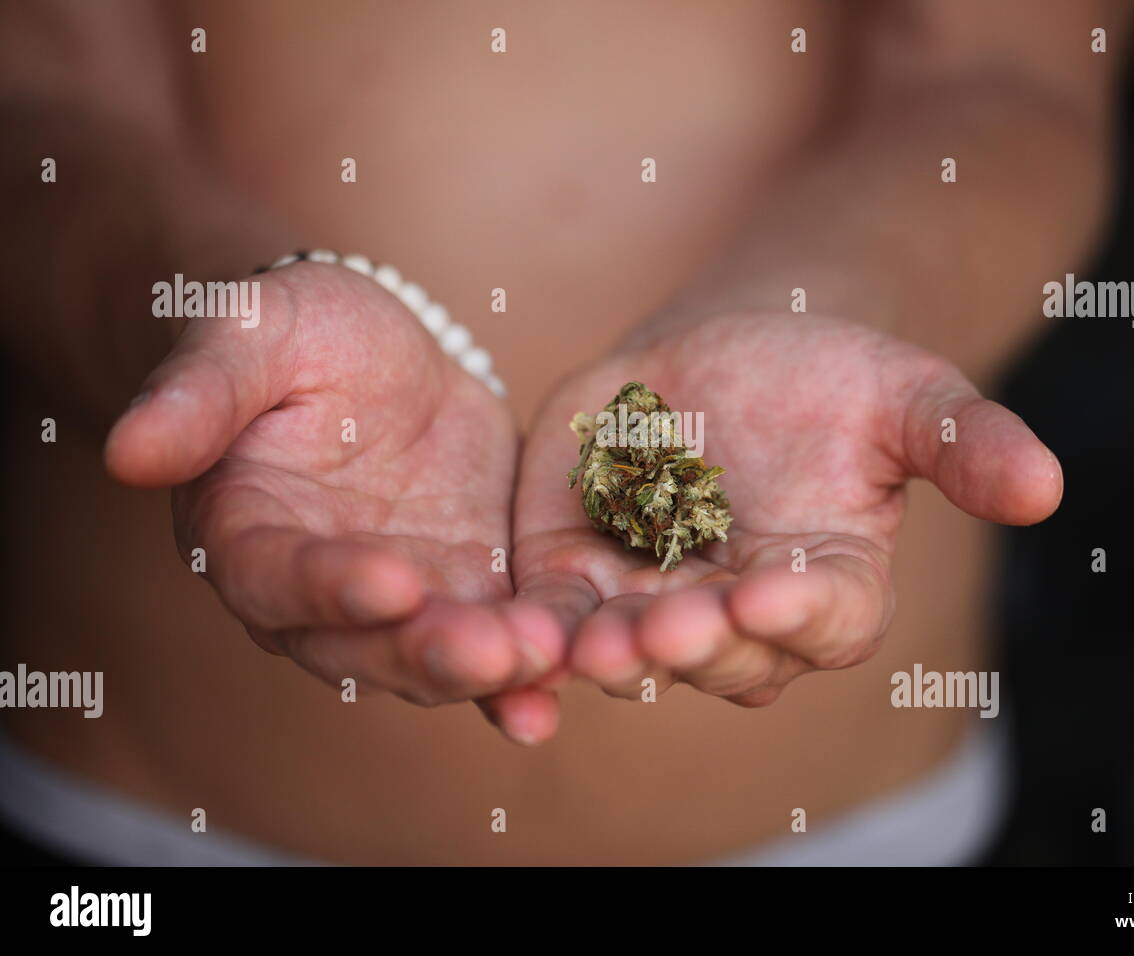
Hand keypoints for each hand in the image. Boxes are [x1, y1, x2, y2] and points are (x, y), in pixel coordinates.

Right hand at [105, 262, 564, 742]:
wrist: (365, 351)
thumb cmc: (288, 333)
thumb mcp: (245, 335)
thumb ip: (197, 396)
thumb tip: (126, 454)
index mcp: (246, 537)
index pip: (278, 578)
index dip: (330, 585)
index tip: (389, 582)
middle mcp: (319, 594)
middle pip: (366, 643)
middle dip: (430, 649)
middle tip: (493, 651)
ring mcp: (402, 600)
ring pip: (438, 652)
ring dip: (492, 666)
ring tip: (548, 660)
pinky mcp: (470, 589)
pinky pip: (497, 636)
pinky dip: (529, 664)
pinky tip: (572, 674)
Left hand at [512, 312, 1061, 705]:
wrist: (726, 358)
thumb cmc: (834, 381)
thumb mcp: (907, 397)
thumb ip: (966, 445)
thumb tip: (1050, 487)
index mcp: (829, 591)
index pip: (820, 617)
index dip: (799, 609)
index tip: (774, 592)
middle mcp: (742, 621)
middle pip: (718, 649)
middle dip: (691, 641)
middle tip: (661, 630)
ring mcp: (652, 603)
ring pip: (626, 646)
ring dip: (603, 651)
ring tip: (581, 643)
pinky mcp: (574, 576)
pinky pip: (548, 616)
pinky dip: (527, 634)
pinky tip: (501, 637)